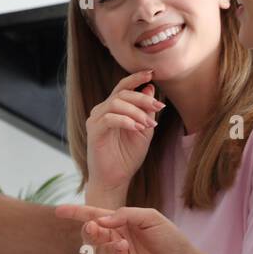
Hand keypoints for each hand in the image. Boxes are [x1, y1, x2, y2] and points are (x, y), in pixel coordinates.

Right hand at [55, 203, 201, 253]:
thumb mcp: (151, 218)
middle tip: (93, 228)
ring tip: (122, 246)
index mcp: (121, 223)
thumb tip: (103, 219)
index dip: (76, 213)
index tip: (59, 211)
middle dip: (88, 229)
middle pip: (90, 233)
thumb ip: (126, 214)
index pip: (94, 216)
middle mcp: (115, 239)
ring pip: (96, 250)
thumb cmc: (170, 239)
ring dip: (105, 245)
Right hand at [85, 69, 164, 193]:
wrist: (114, 180)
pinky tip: (137, 128)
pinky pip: (110, 118)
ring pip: (116, 103)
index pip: (123, 87)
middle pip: (121, 93)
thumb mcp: (143, 131)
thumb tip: (150, 88)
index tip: (152, 73)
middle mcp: (102, 111)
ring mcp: (96, 120)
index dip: (136, 78)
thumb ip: (146, 111)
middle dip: (142, 98)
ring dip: (136, 112)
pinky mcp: (94, 131)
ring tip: (148, 124)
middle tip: (159, 107)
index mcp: (113, 109)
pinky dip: (126, 121)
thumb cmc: (127, 157)